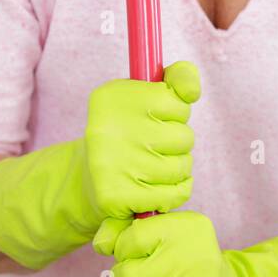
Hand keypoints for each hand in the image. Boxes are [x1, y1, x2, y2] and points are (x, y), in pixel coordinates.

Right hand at [0, 59, 199, 270]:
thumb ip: (178, 79)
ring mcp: (109, 164)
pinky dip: (173, 193)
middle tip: (152, 146)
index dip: (175, 113)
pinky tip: (156, 188)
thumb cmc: (129, 133)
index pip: (178, 102)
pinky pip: (174, 193)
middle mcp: (105, 128)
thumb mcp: (145, 95)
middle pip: (184, 137)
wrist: (86, 181)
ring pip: (181, 167)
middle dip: (177, 144)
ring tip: (151, 167)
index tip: (156, 117)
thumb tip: (192, 90)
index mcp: (112, 97)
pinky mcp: (116, 197)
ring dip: (176, 169)